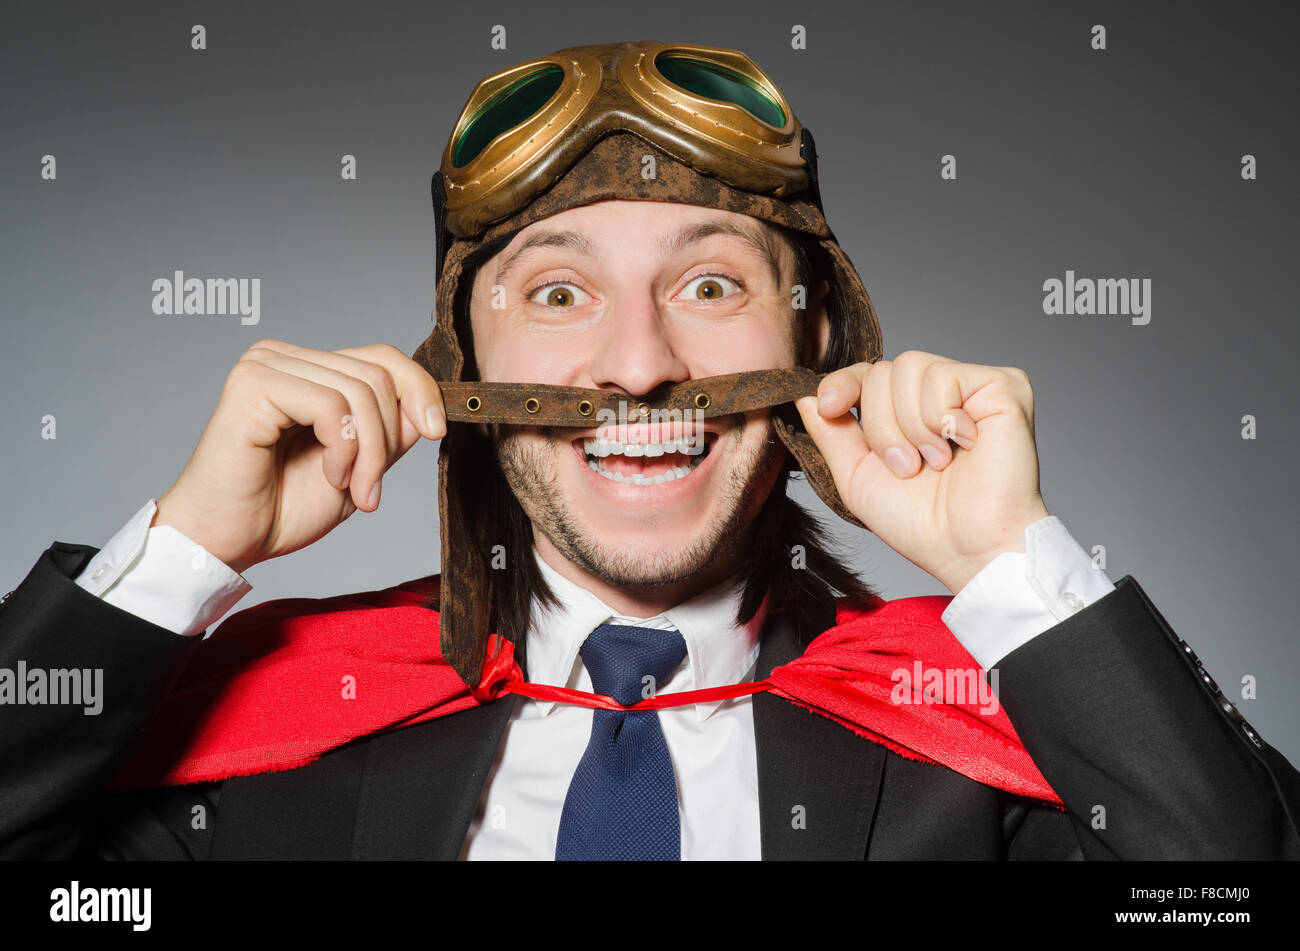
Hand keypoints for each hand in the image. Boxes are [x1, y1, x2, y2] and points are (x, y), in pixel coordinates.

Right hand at [155, 340, 446, 575]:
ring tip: (351, 489)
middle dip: (389, 439)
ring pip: (359, 391)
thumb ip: (388, 431)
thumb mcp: (359, 465)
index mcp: (307, 370)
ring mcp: (266, 365)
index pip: (381, 357)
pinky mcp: (254, 384)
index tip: (437, 432)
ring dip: (369, 453)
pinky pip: (332, 406)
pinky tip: (328, 476)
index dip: (419, 390)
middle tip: (370, 490)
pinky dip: (344, 450)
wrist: (228, 543)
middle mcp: (284, 358)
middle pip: (377, 374)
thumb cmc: (280, 508)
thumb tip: (427, 407)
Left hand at [795, 350, 1050, 594]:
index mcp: (908, 411)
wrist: (967, 548)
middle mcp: (941, 393)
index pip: (866, 372)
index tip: (829, 408)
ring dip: (910, 427)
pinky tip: (963, 447)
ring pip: (908, 368)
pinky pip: (942, 376)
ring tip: (935, 463)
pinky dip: (940, 419)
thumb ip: (831, 433)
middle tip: (908, 468)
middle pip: (881, 370)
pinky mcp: (1003, 385)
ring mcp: (972, 386)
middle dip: (881, 425)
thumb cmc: (920, 522)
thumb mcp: (856, 476)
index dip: (842, 384)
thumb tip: (802, 393)